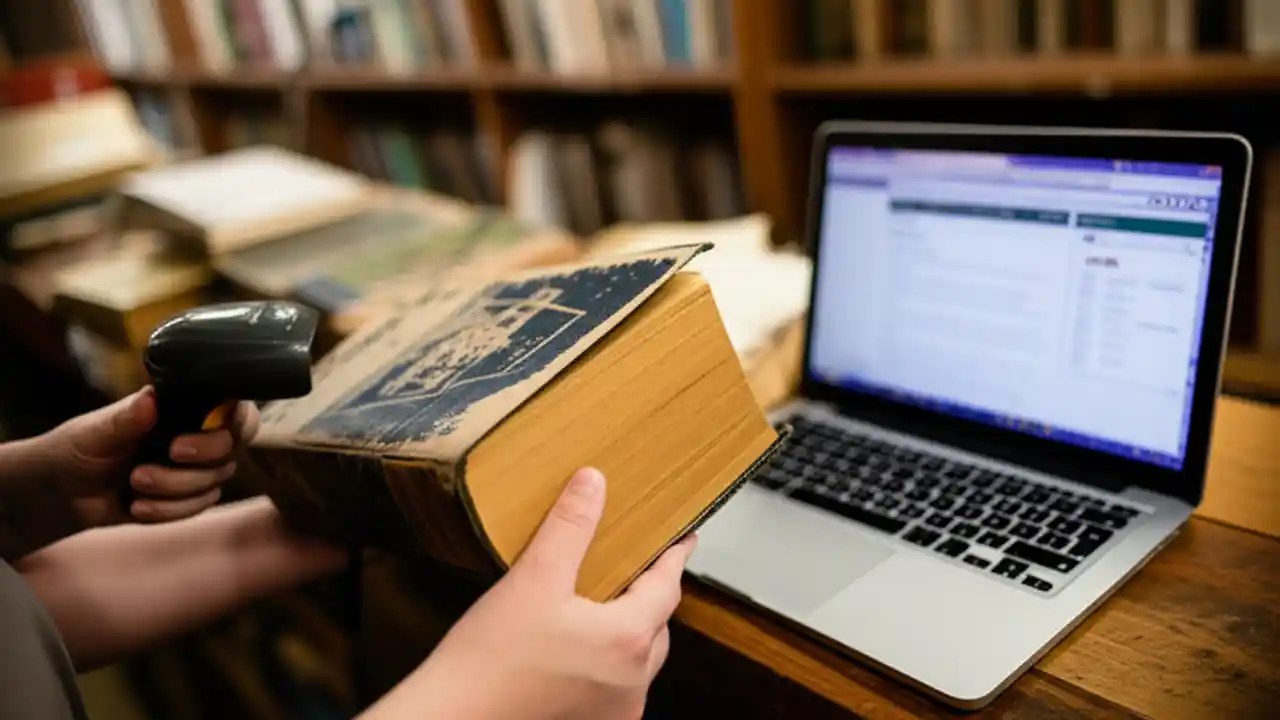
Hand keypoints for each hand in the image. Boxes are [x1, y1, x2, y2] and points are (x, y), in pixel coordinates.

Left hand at [43, 386, 258, 527]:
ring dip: (175, 488)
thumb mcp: (94, 431)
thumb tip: (150, 398)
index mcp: (180, 410)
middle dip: (202, 457)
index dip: (236, 422)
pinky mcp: (185, 499)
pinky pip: (197, 508)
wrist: (60, 494)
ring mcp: (193, 469)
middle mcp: (195, 436)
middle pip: (232, 448)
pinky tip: (137, 507)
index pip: (234, 410)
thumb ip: (125, 417)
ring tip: (135, 483)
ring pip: (214, 482)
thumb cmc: (76, 448)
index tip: (204, 433)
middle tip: (169, 454)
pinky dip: (167, 510)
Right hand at [363, 467, 696, 719]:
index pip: (667, 587)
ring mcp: (615, 711)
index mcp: (627, 639)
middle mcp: (632, 681)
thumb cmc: (489, 659)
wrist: (453, 718)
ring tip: (603, 607)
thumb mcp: (533, 579)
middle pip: (656, 627)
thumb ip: (569, 528)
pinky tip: (580, 650)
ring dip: (628, 633)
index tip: (684, 539)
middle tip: (635, 568)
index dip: (674, 558)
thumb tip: (593, 482)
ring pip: (638, 661)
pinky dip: (609, 664)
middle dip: (648, 597)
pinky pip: (617, 688)